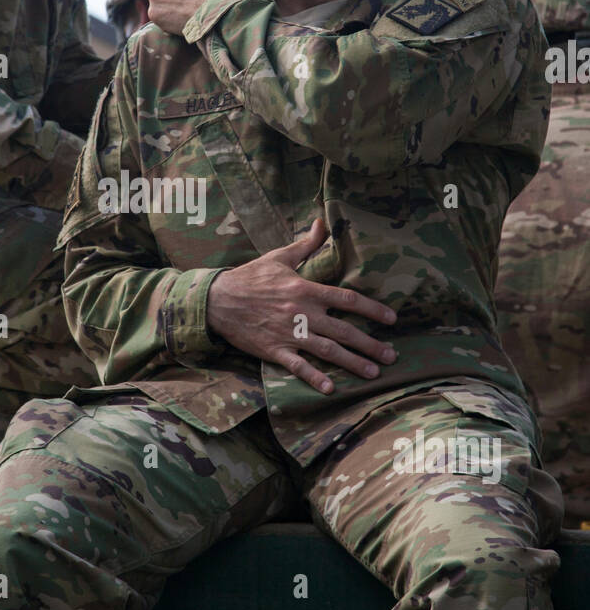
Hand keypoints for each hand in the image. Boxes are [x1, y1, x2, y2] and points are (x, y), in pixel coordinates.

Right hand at [206, 218, 397, 393]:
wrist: (217, 299)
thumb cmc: (250, 277)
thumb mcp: (279, 257)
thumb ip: (306, 244)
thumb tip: (322, 221)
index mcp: (305, 289)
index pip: (347, 299)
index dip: (372, 309)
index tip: (392, 318)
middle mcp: (301, 313)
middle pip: (343, 331)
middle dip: (370, 344)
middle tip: (392, 356)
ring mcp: (288, 333)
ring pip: (327, 351)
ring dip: (352, 363)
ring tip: (373, 373)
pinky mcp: (274, 350)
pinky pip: (298, 366)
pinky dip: (314, 377)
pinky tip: (330, 388)